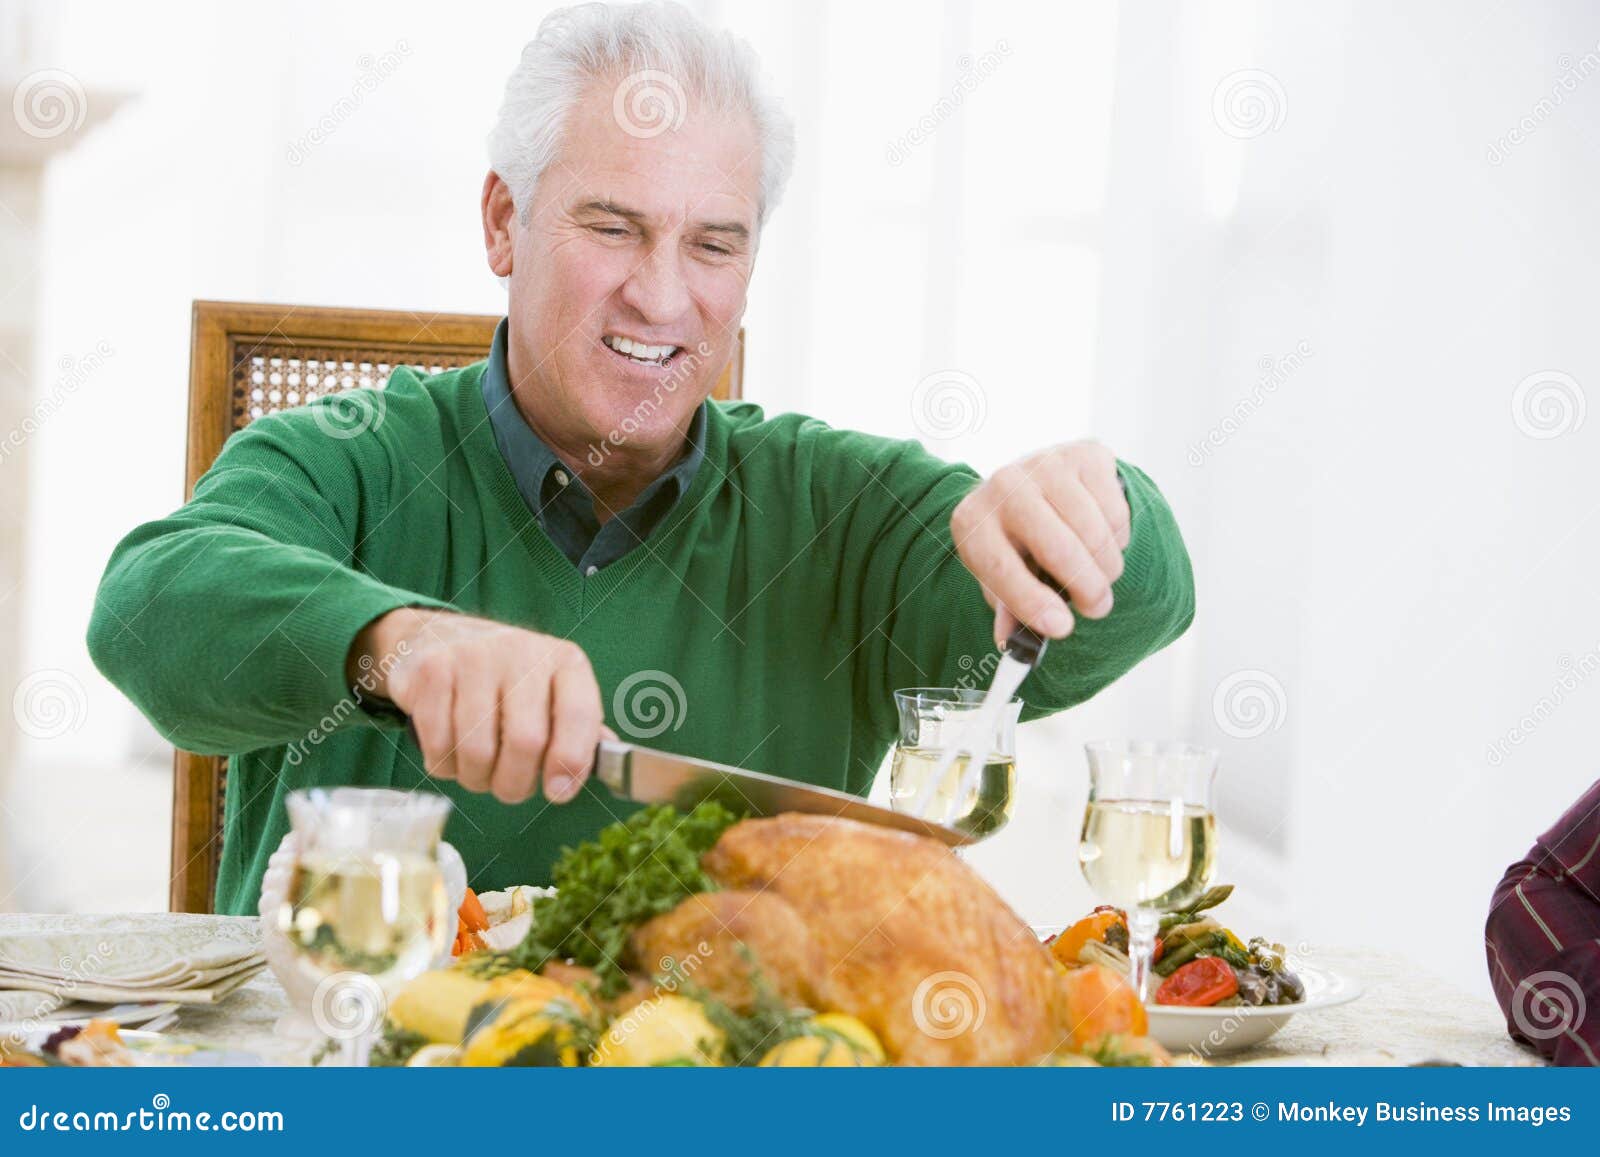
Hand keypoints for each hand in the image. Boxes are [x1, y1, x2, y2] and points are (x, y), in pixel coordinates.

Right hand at [348, 608, 603, 803]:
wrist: (441, 637)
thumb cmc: (509, 680)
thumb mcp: (553, 692)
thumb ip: (580, 728)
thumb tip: (611, 762)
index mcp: (564, 662)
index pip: (579, 715)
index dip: (571, 762)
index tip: (559, 794)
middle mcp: (523, 653)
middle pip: (526, 742)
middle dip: (515, 784)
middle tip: (510, 787)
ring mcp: (474, 658)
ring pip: (477, 752)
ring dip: (477, 779)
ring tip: (479, 770)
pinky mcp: (432, 672)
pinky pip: (439, 746)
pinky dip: (444, 766)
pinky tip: (451, 752)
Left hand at [950, 441, 1130, 647]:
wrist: (1034, 485)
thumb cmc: (1015, 543)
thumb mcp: (1001, 576)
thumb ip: (1009, 611)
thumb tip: (1015, 645)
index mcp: (972, 521)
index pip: (1000, 568)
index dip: (1032, 603)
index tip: (1062, 629)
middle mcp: (1003, 485)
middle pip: (1059, 549)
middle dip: (1087, 589)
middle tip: (1097, 607)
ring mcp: (1045, 464)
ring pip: (1095, 533)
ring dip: (1107, 567)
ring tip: (1099, 574)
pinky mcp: (1085, 455)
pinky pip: (1116, 511)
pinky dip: (1118, 536)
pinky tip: (1102, 535)